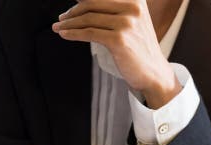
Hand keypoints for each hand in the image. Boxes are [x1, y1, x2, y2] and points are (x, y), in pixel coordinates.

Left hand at [52, 0, 180, 107]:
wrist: (152, 71)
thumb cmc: (137, 46)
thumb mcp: (130, 20)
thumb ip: (112, 9)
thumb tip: (82, 1)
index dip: (82, 0)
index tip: (70, 6)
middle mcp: (133, 6)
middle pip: (92, 3)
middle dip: (73, 11)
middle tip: (61, 18)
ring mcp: (126, 23)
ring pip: (88, 18)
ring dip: (69, 23)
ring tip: (58, 27)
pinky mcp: (119, 39)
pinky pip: (89, 33)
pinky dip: (73, 33)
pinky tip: (64, 34)